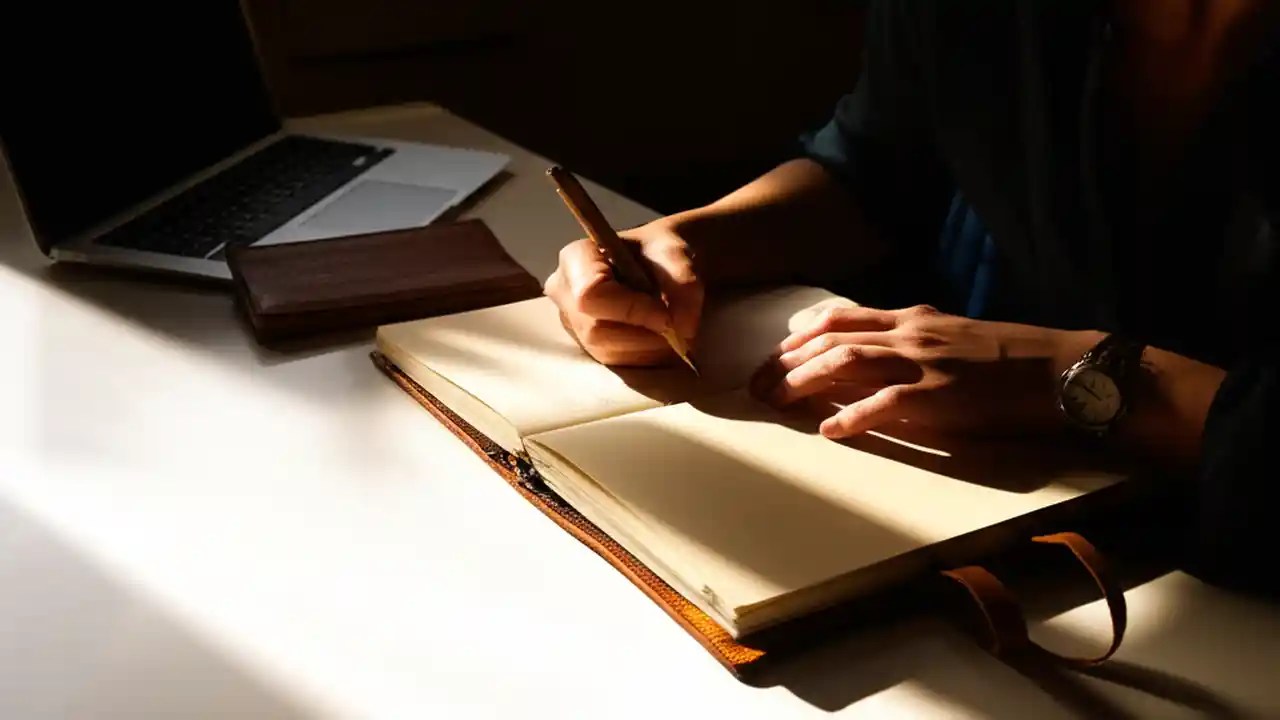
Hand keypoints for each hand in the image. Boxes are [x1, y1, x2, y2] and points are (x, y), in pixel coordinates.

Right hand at [544, 218, 703, 365]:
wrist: (663, 266)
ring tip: (671, 331)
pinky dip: (644, 357)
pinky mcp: (586, 346)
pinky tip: (659, 340)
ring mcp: (572, 324)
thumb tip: (682, 324)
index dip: (630, 311)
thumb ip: (683, 282)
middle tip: (676, 327)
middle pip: (597, 331)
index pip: (590, 295)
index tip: (667, 316)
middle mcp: (564, 293)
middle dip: (643, 336)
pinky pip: (614, 364)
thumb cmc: (662, 253)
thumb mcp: (677, 253)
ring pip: (606, 353)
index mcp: (577, 259)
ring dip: (648, 349)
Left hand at [749, 303, 1089, 438]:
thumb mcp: (950, 335)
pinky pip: (886, 404)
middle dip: (786, 362)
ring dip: (803, 382)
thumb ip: (909, 338)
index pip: (839, 319)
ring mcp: (924, 364)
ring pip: (847, 363)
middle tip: (756, 385)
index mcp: (912, 319)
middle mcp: (911, 334)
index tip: (772, 355)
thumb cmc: (1006, 358)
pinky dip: (853, 417)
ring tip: (775, 401)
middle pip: (831, 340)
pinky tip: (830, 430)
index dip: (798, 337)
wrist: (1059, 370)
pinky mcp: (941, 397)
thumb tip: (868, 349)